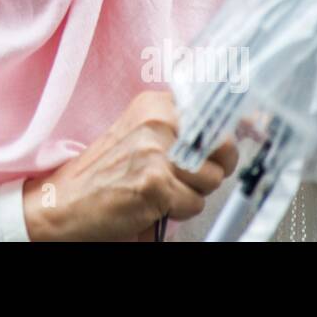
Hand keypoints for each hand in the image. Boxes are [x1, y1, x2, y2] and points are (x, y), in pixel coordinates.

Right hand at [22, 90, 237, 240]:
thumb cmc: (100, 174)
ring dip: (192, 192)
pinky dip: (177, 211)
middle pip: (222, 145)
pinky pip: (193, 204)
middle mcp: (156, 122)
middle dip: (213, 167)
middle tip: (186, 174)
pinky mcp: (154, 184)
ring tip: (160, 190)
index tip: (256, 129)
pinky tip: (150, 203)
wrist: (59, 202)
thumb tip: (240, 130)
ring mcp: (155, 152)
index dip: (239, 125)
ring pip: (211, 178)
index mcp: (153, 105)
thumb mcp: (139, 137)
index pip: (215, 107)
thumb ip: (180, 130)